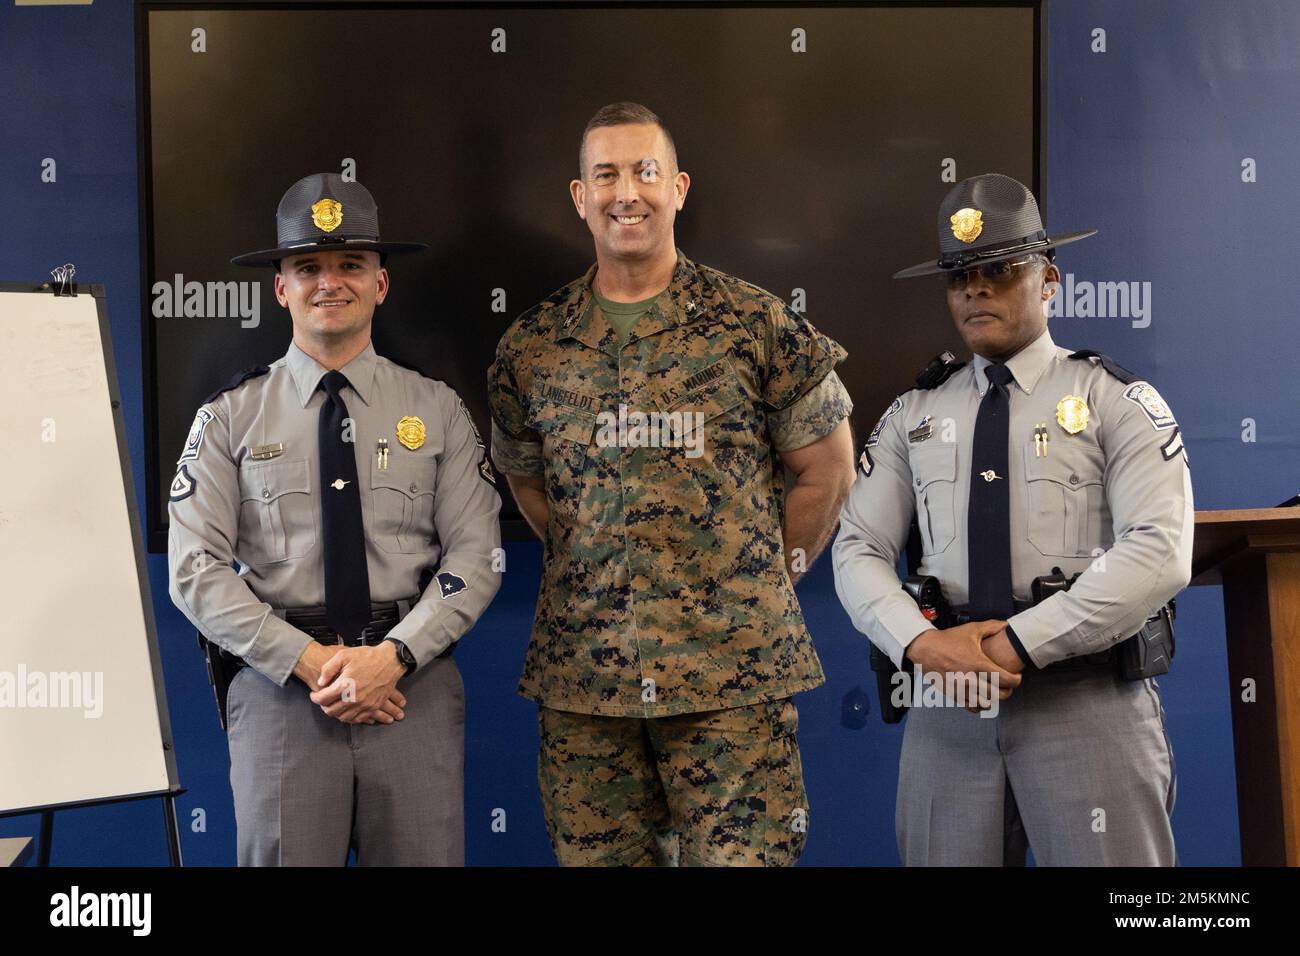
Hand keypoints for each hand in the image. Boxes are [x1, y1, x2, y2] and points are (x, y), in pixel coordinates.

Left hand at [309, 644, 407, 724]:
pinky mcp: (374, 706)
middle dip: (324, 706)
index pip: (323, 699)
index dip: (315, 697)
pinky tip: (348, 711)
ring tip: (335, 705)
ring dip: (336, 713)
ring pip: (344, 717)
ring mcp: (365, 704)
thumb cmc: (368, 657)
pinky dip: (350, 717)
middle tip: (324, 700)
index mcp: (344, 686)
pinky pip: (359, 719)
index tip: (314, 694)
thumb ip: (328, 669)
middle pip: (331, 711)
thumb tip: (321, 682)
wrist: (390, 660)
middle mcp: (354, 699)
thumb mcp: (343, 655)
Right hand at [905, 620, 1021, 709]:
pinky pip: (972, 707)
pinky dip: (980, 706)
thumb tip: (1006, 625)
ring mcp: (962, 688)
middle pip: (999, 695)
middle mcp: (971, 679)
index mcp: (978, 663)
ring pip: (986, 703)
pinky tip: (982, 699)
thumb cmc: (948, 639)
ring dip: (994, 699)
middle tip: (1008, 685)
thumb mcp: (971, 629)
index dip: (1016, 680)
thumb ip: (991, 627)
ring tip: (995, 692)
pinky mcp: (954, 694)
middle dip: (1008, 691)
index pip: (1006, 679)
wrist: (925, 649)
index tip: (1017, 676)